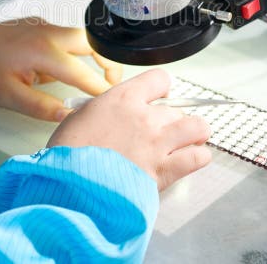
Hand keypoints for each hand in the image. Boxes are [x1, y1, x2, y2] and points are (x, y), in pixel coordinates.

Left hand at [0, 18, 121, 121]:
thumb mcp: (8, 96)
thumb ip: (41, 107)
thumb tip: (70, 114)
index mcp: (44, 51)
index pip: (82, 72)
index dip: (100, 89)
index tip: (111, 102)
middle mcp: (50, 33)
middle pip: (93, 43)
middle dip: (108, 62)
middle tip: (112, 84)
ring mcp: (46, 25)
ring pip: (82, 37)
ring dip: (93, 55)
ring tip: (96, 79)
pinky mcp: (40, 25)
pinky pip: (67, 36)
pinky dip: (77, 51)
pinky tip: (68, 69)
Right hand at [47, 69, 211, 190]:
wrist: (72, 186)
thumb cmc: (68, 155)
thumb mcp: (80, 118)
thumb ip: (104, 111)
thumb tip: (112, 115)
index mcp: (123, 99)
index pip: (159, 79)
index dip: (161, 89)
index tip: (157, 99)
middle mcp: (145, 118)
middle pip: (176, 109)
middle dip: (171, 121)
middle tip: (162, 133)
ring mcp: (158, 144)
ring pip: (197, 127)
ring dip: (194, 134)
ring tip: (187, 141)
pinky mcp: (166, 171)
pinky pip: (198, 157)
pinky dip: (198, 157)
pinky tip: (188, 160)